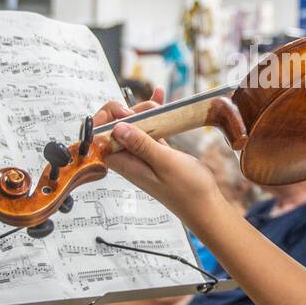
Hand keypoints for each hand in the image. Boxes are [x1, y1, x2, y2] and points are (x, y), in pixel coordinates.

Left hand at [93, 92, 225, 230]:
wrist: (206, 205)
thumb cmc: (188, 190)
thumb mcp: (165, 163)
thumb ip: (141, 144)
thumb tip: (117, 128)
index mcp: (126, 164)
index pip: (99, 139)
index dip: (105, 120)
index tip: (124, 112)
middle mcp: (130, 160)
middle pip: (114, 128)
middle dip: (127, 111)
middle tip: (148, 109)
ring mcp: (143, 155)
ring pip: (133, 125)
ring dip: (143, 111)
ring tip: (159, 104)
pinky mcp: (156, 152)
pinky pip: (149, 128)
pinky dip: (154, 114)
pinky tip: (159, 98)